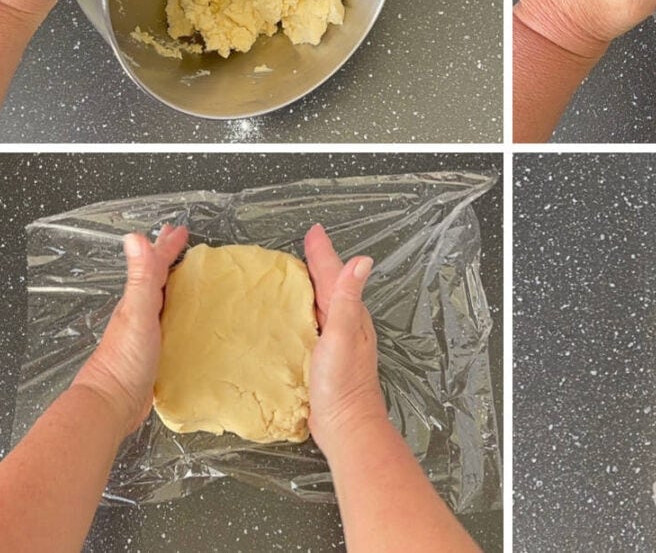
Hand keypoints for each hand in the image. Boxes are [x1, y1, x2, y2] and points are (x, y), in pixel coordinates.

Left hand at [72, 224, 187, 435]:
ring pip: (165, 302)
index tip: (181, 230)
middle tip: (180, 241)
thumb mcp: (137, 312)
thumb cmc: (125, 359)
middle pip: (157, 279)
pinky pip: (172, 325)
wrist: (113, 405)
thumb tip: (134, 236)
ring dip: (175, 286)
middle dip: (166, 259)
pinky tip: (189, 321)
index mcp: (137, 301)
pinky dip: (181, 315)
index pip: (154, 266)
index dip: (166, 247)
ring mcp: (147, 335)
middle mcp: (141, 314)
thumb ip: (140, 278)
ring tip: (189, 277)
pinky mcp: (156, 355)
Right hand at [303, 224, 385, 449]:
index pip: (334, 274)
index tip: (314, 231)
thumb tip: (363, 260)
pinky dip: (303, 311)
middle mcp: (345, 323)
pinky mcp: (324, 357)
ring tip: (296, 272)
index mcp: (349, 313)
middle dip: (317, 263)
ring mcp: (336, 340)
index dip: (322, 252)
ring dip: (311, 285)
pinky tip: (292, 316)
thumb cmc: (342, 381)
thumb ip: (348, 298)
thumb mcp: (343, 334)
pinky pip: (312, 323)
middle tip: (305, 244)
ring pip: (321, 303)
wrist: (345, 425)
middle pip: (329, 284)